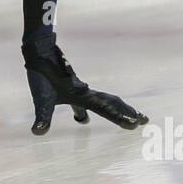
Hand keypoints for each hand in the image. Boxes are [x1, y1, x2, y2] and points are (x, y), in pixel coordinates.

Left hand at [22, 35, 147, 135]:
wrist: (39, 50)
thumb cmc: (40, 75)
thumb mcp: (41, 98)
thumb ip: (42, 116)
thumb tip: (37, 132)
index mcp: (81, 96)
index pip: (105, 109)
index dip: (120, 117)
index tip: (135, 124)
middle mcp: (84, 92)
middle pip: (111, 103)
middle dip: (127, 112)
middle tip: (145, 120)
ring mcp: (79, 88)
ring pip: (103, 100)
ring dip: (116, 109)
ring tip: (127, 117)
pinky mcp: (71, 87)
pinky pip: (88, 100)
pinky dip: (93, 108)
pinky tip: (83, 118)